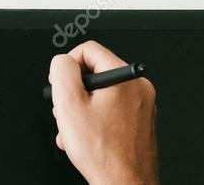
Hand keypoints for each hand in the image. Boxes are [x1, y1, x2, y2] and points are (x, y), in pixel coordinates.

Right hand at [49, 41, 157, 184]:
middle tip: (67, 110)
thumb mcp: (69, 104)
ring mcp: (142, 106)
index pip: (89, 49)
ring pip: (101, 93)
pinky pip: (111, 109)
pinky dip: (95, 119)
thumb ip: (62, 71)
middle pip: (95, 72)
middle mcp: (139, 88)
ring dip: (82, 108)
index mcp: (125, 78)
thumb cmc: (103, 154)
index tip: (61, 83)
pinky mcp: (140, 122)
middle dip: (74, 91)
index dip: (67, 64)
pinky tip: (86, 138)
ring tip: (76, 130)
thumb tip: (62, 61)